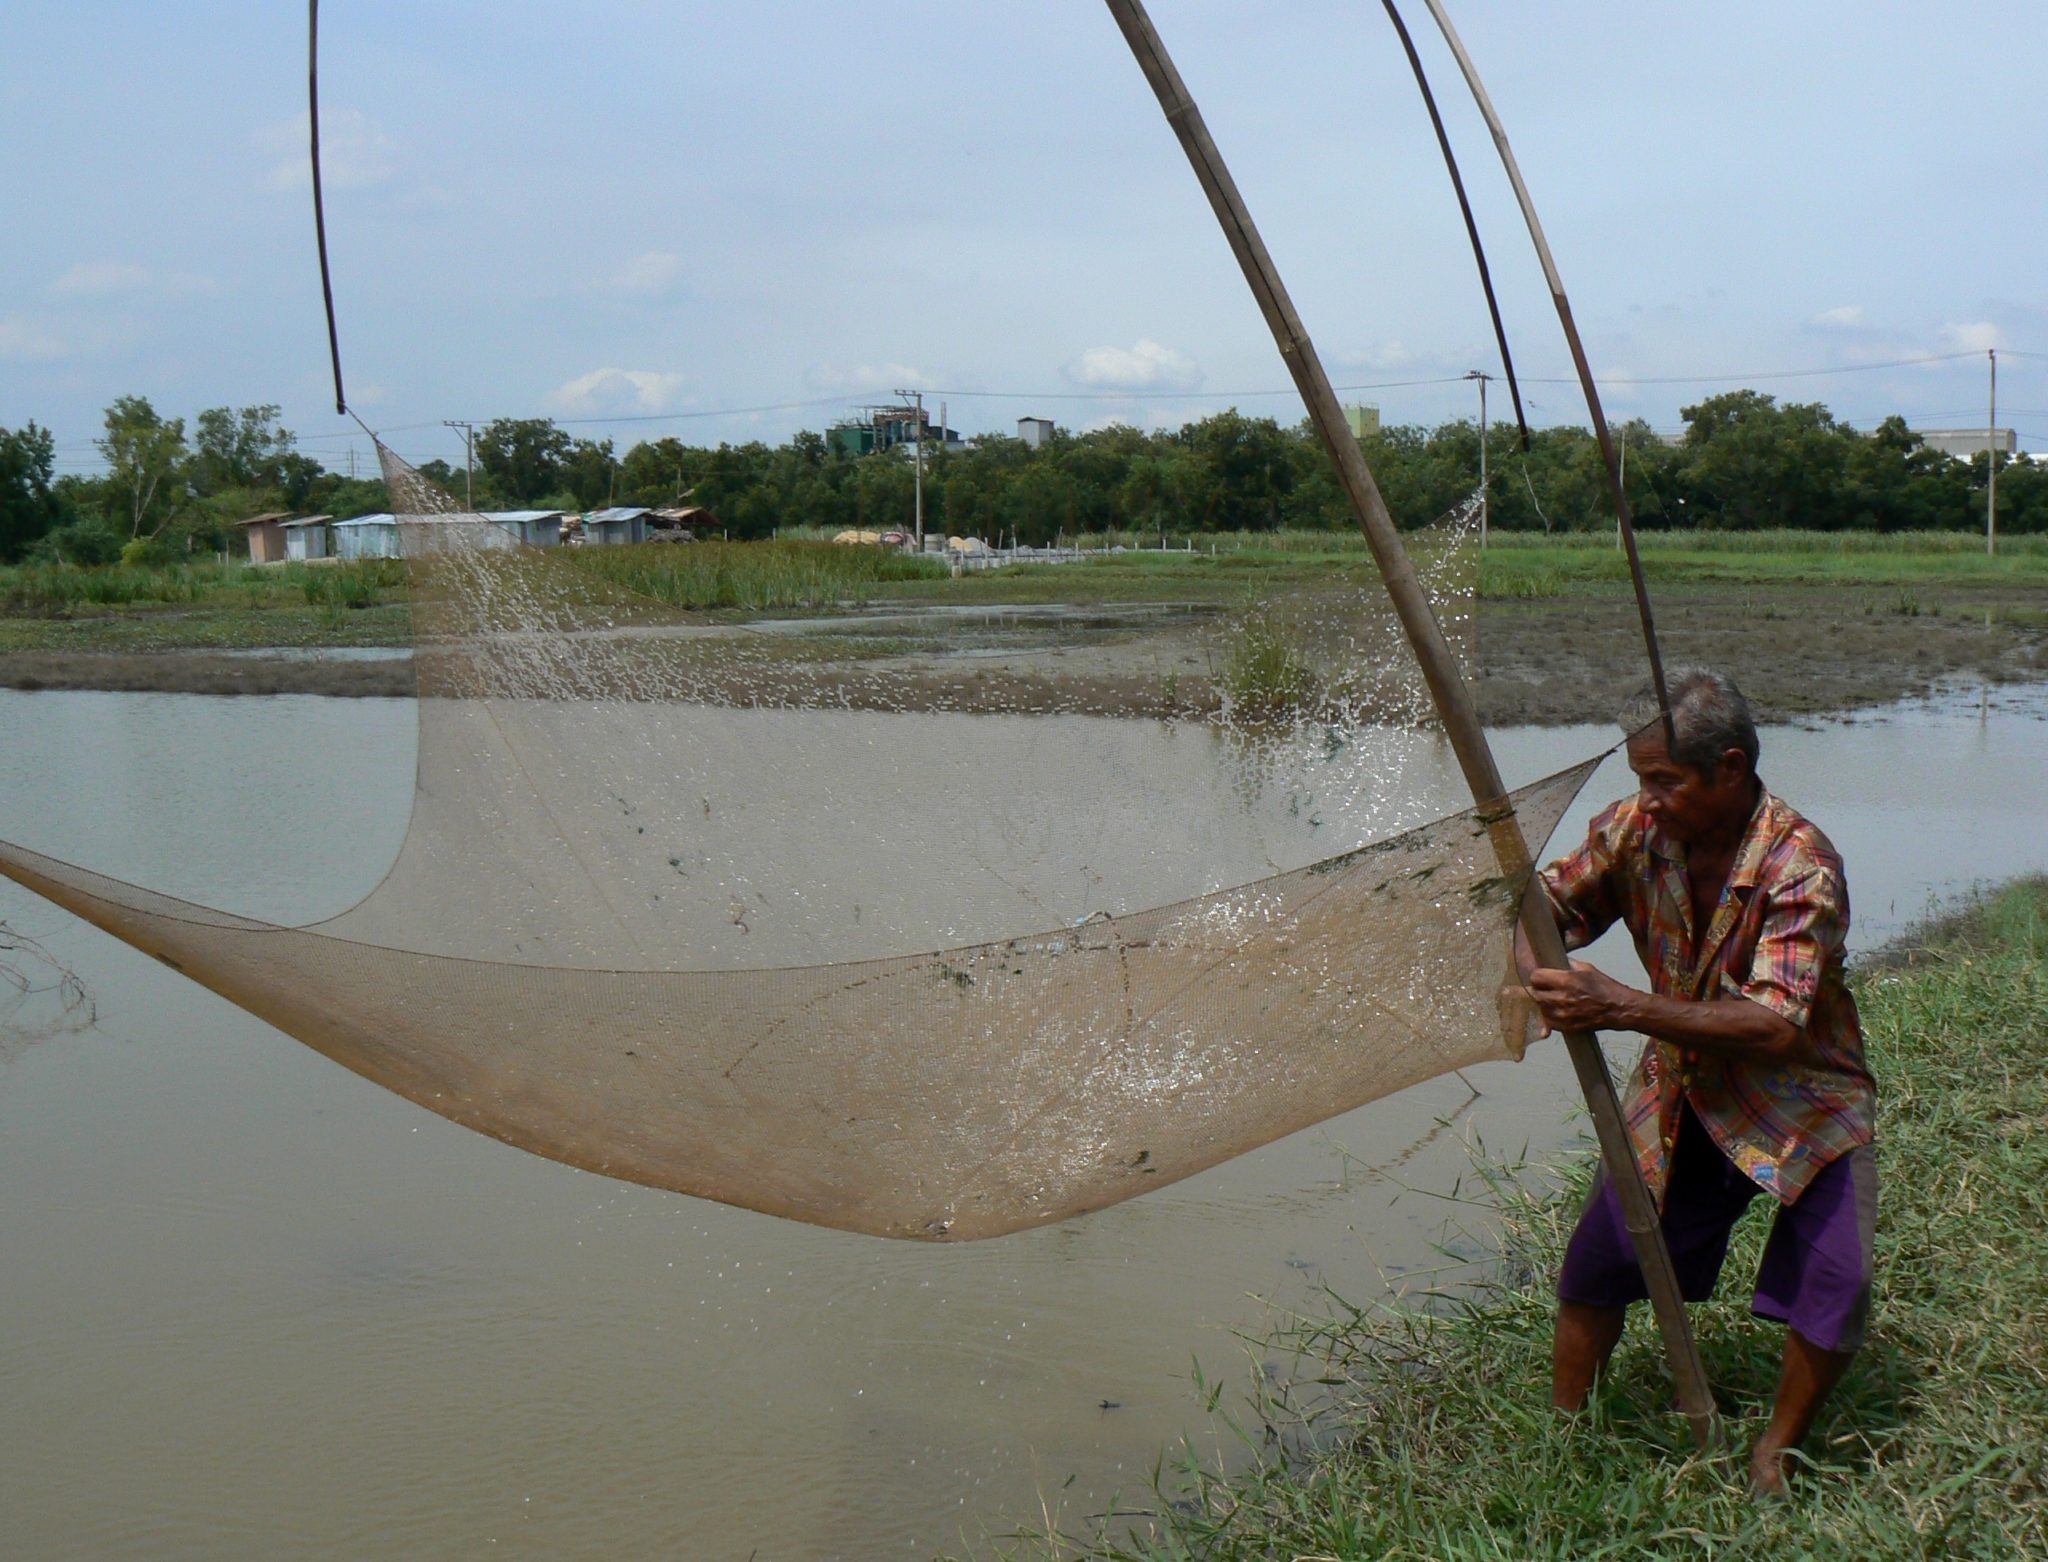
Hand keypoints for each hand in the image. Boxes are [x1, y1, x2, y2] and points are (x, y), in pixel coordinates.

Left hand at [1524, 960, 1639, 1037]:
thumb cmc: (1604, 987)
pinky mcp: (1567, 1027)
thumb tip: (1552, 960)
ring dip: (1543, 1003)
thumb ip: (1567, 964)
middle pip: (1535, 994)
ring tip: (1553, 999)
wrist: (1619, 1008)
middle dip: (1539, 990)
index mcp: (1567, 981)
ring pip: (1540, 1008)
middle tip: (1546, 988)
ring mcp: (1564, 1015)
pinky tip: (1557, 1010)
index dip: (1537, 976)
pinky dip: (1549, 1016)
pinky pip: (1548, 1021)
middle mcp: (1562, 998)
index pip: (1536, 977)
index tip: (1540, 976)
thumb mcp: (1586, 968)